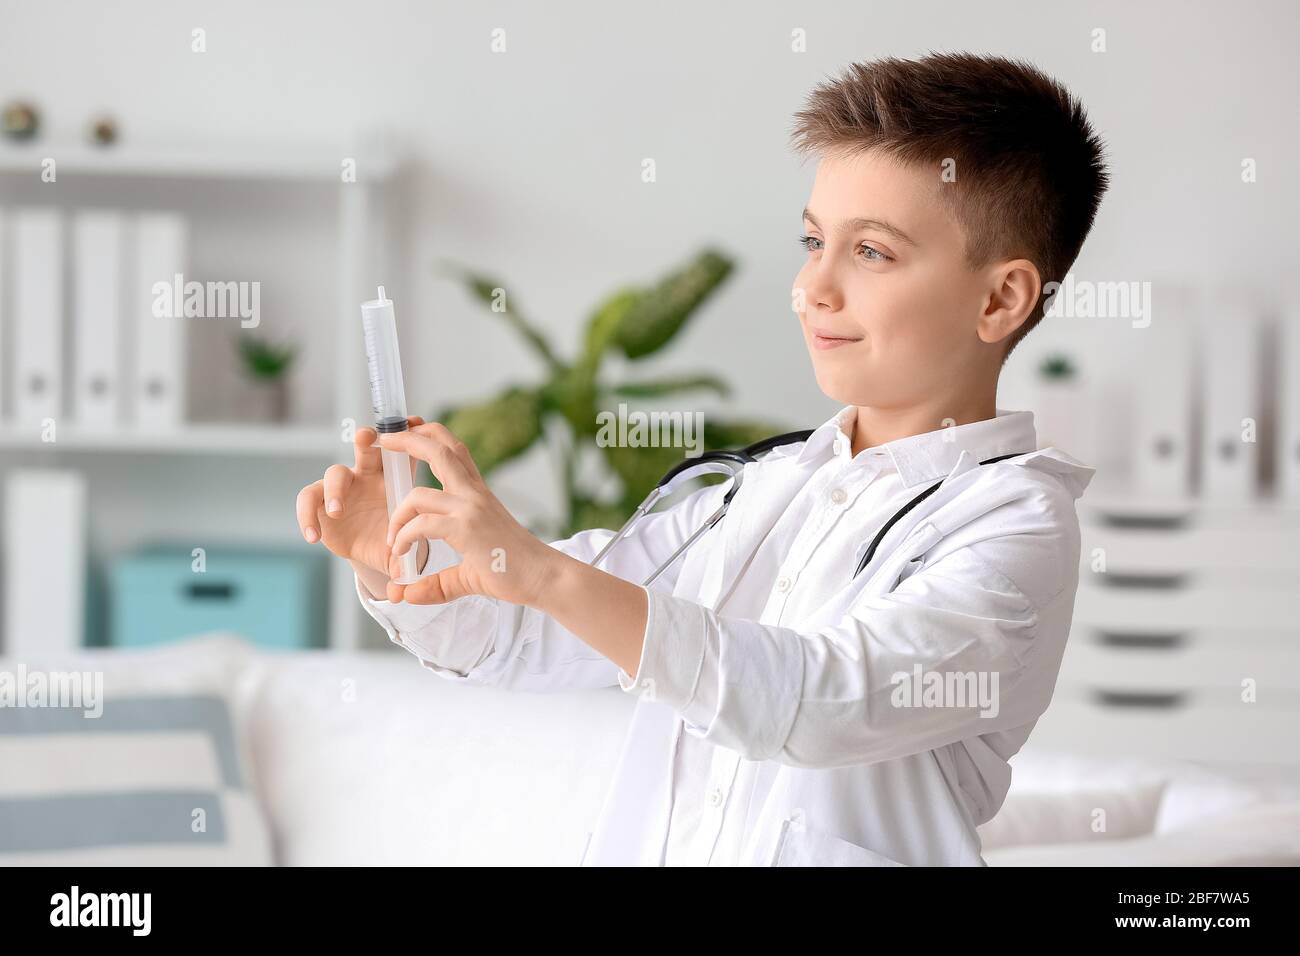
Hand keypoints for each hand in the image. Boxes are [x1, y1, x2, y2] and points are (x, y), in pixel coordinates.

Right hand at [295, 415, 426, 581]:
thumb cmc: (396, 540)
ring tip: (339, 512)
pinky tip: (313, 536)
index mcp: (395, 479)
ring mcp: (343, 487)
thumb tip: (406, 585)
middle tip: (366, 437)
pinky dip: (307, 515)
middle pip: (366, 448)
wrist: (376, 553)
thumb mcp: (406, 548)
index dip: (407, 436)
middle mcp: (368, 476)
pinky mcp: (320, 502)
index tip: (413, 423)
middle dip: (367, 439)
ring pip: (335, 473)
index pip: (402, 452)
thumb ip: (408, 560)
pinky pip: (309, 499)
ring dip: (336, 489)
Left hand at [379, 422, 557, 606]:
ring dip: (397, 511)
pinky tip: (402, 552)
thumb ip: (436, 582)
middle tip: (385, 439)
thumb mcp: (468, 572)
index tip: (408, 433)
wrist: (544, 577)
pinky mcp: (467, 528)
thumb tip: (405, 595)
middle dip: (408, 439)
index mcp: (478, 494)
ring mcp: (471, 509)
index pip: (454, 451)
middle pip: (439, 450)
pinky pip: (423, 524)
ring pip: (421, 491)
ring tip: (390, 534)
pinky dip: (405, 536)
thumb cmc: (513, 571)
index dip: (430, 435)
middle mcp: (474, 494)